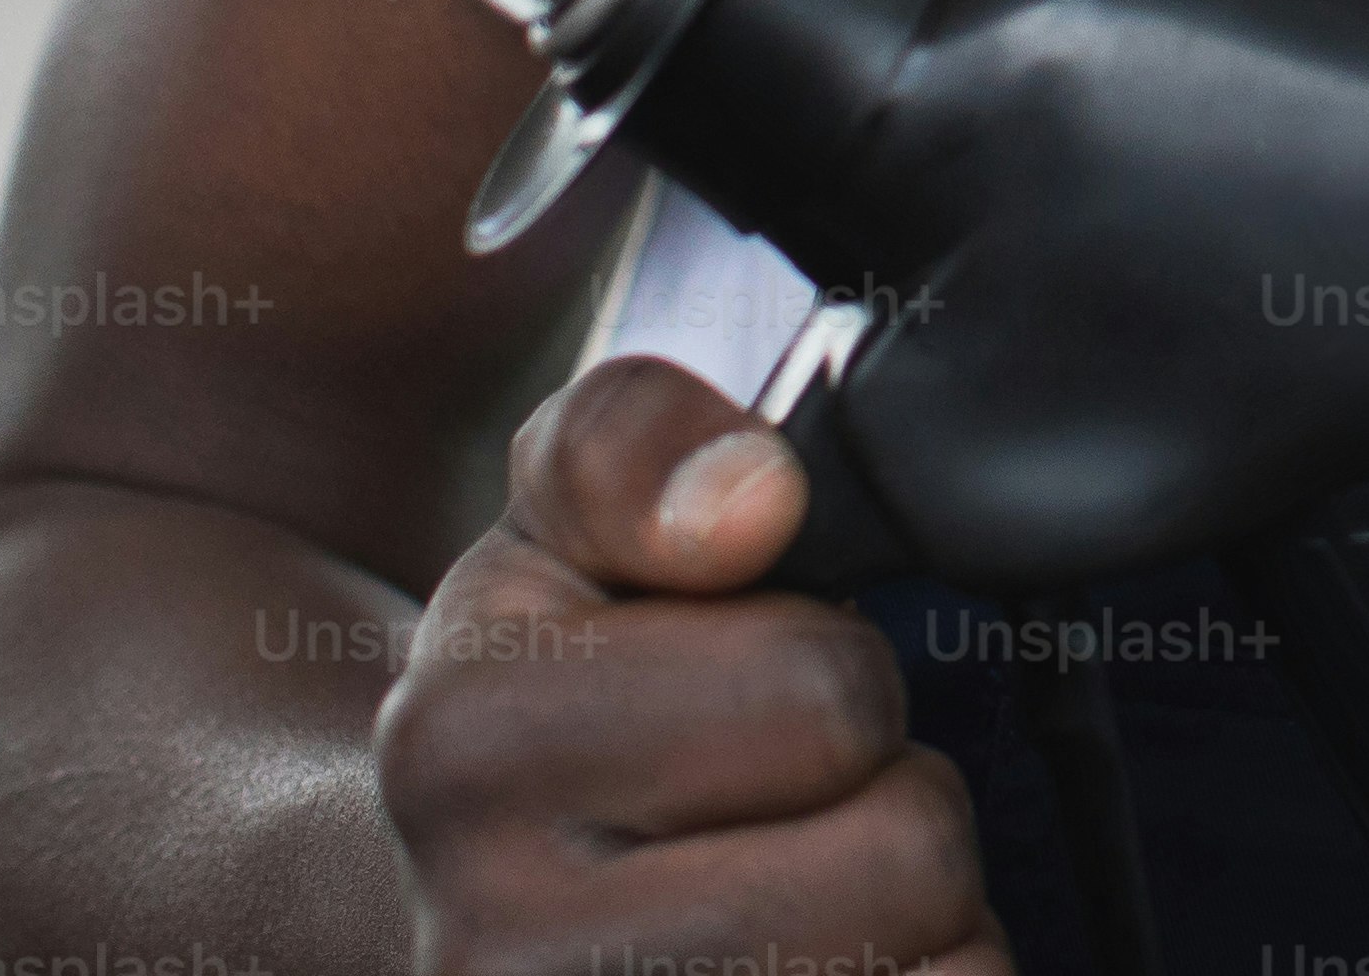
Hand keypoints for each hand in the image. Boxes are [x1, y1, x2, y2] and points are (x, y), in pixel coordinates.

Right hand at [376, 356, 1000, 975]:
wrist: (451, 921)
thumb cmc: (549, 717)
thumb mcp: (557, 533)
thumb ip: (635, 443)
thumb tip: (751, 499)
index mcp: (461, 752)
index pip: (827, 692)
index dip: (833, 676)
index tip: (741, 705)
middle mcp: (489, 953)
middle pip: (907, 857)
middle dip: (890, 817)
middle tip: (782, 827)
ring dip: (917, 942)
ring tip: (798, 921)